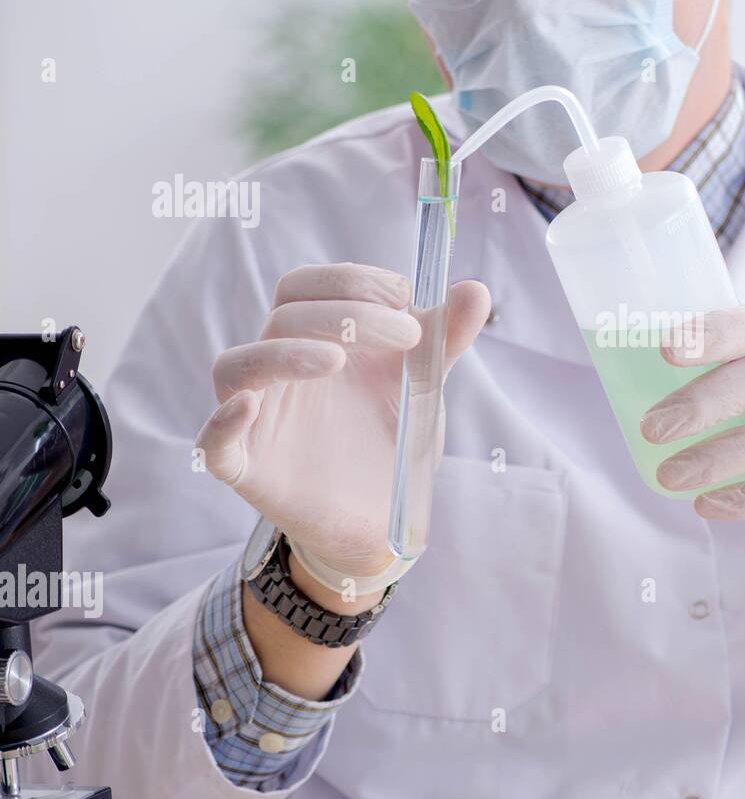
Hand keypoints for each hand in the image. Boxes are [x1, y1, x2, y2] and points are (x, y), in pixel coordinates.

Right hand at [195, 263, 490, 577]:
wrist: (382, 516)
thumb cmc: (388, 438)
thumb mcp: (422, 382)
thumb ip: (445, 337)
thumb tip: (477, 290)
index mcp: (314, 339)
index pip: (308, 286)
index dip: (351, 281)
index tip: (404, 295)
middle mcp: (277, 369)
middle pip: (283, 317)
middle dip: (345, 314)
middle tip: (407, 335)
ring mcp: (256, 417)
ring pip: (238, 365)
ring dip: (285, 353)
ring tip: (336, 362)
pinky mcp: (245, 467)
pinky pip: (213, 441)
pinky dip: (223, 421)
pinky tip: (251, 407)